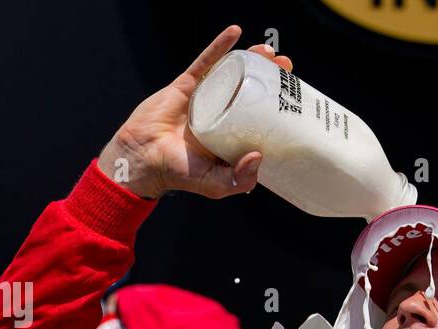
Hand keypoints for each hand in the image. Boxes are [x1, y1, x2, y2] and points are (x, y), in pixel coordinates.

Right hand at [96, 24, 293, 199]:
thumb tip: (259, 156)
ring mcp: (205, 98)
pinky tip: (235, 33)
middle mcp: (222, 115)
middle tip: (286, 67)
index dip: (278, 104)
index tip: (294, 95)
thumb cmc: (179, 174)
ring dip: (251, 60)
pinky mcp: (187, 86)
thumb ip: (239, 178)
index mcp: (233, 136)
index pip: (261, 116)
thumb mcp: (217, 185)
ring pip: (232, 73)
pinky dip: (220, 46)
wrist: (143, 158)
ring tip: (269, 51)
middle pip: (251, 90)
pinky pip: (206, 62)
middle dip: (270, 77)